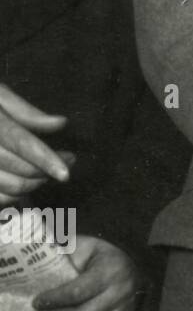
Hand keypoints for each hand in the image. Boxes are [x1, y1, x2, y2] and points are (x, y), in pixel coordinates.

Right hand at [0, 83, 69, 203]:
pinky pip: (0, 198)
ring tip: (47, 170)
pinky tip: (27, 181)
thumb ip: (25, 111)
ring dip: (36, 183)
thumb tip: (61, 123)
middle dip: (48, 170)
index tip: (66, 173)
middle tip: (69, 159)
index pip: (21, 142)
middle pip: (20, 169)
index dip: (46, 159)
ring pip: (11, 187)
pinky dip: (17, 195)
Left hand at [29, 236, 139, 310]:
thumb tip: (38, 268)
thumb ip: (64, 257)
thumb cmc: (101, 253)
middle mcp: (120, 293)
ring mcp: (126, 310)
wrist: (131, 259)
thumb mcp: (83, 246)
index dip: (54, 300)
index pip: (78, 292)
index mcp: (109, 272)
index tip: (36, 303)